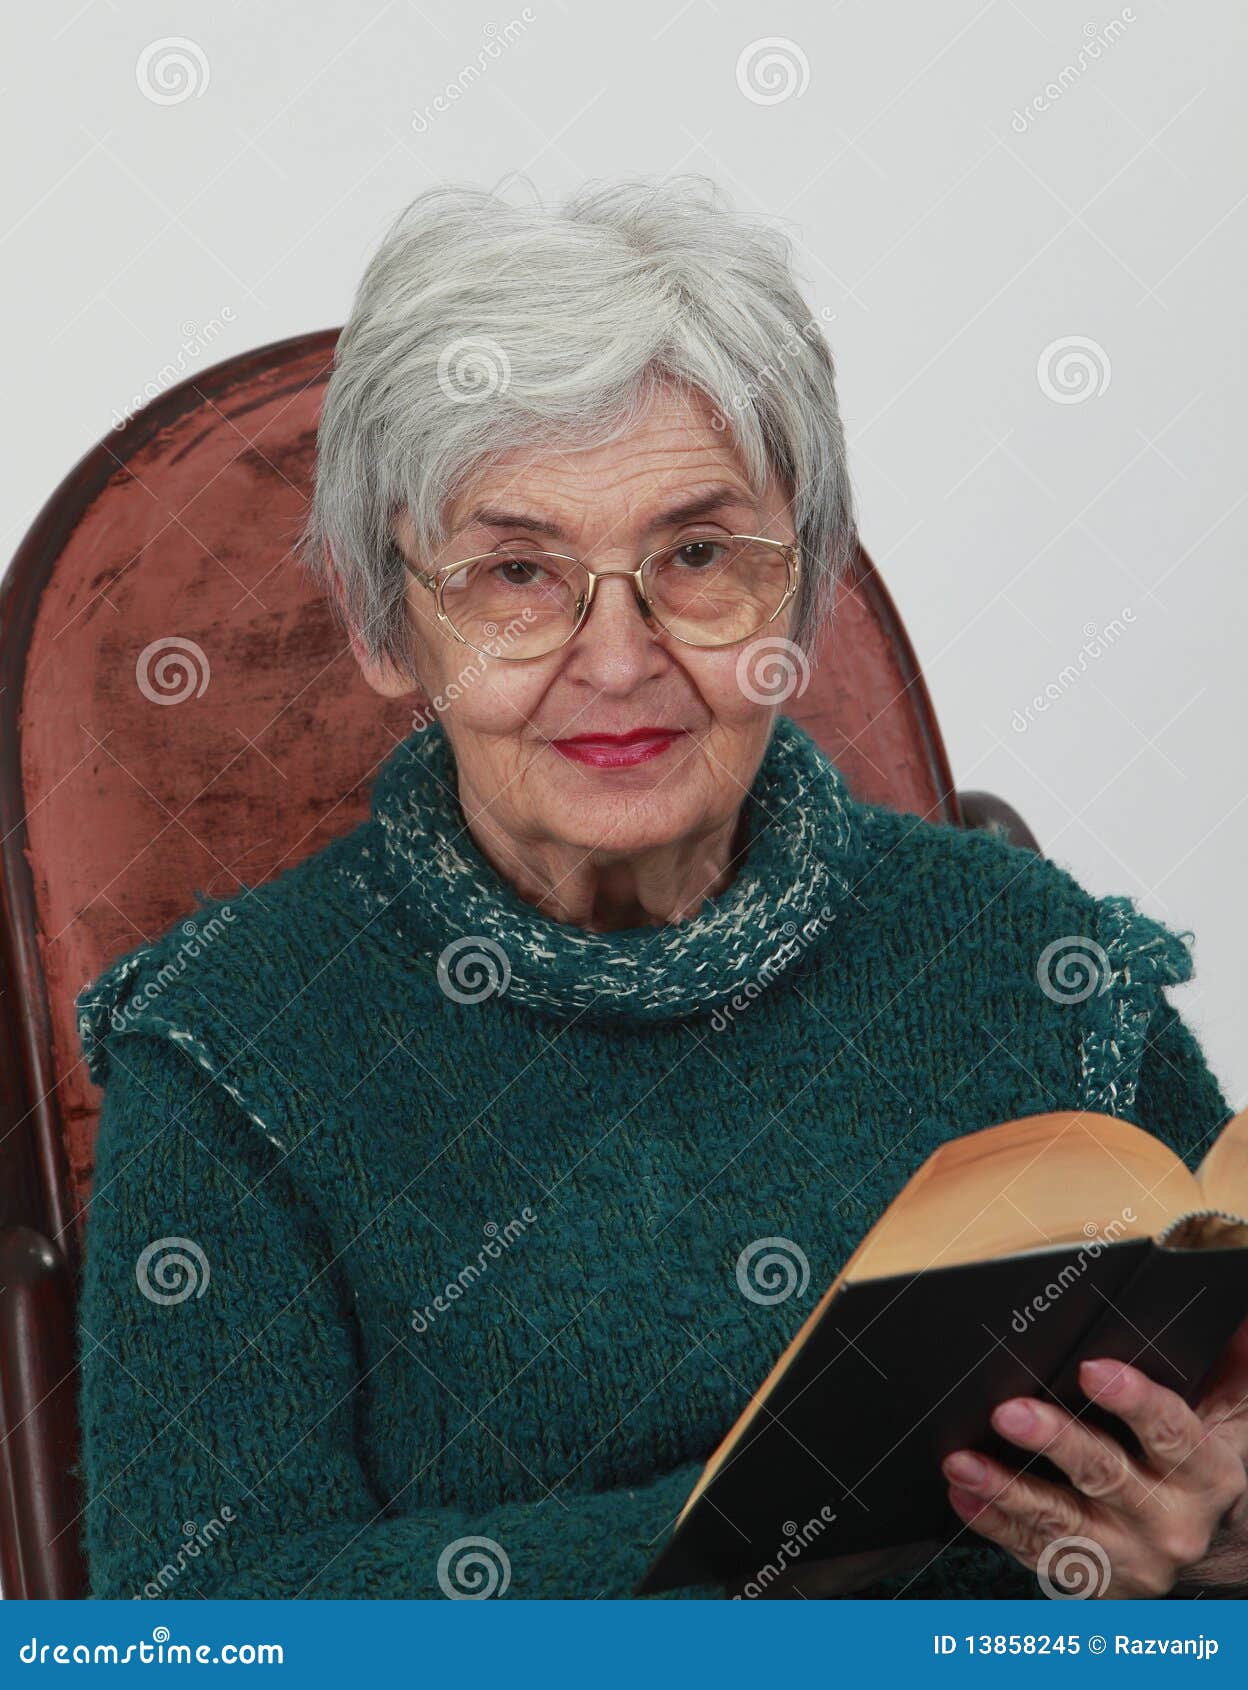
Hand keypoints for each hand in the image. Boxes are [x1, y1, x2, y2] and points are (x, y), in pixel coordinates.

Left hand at [940, 1319, 1247, 1597]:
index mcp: (1207, 1474)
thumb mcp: (1229, 1415)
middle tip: (1007, 1412)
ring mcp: (1130, 1557)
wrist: (1207, 1544)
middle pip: (1105, 1476)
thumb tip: (1232, 1320)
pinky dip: (995, 1524)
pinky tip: (963, 1495)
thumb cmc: (1198, 1458)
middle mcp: (1170, 1522)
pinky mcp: (1093, 1579)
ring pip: (1062, 1522)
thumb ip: (1228, 1369)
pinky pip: (1037, 1551)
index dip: (1132, 1399)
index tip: (1091, 1368)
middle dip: (1053, 1441)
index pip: (1171, 1431)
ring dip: (1006, 1490)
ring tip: (962, 1462)